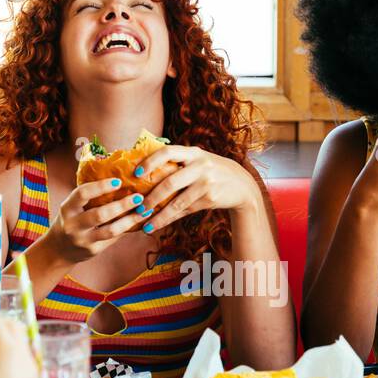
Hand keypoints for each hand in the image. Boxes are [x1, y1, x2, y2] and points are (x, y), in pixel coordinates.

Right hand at [45, 177, 147, 264]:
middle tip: (138, 197)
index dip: (101, 186)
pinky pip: (114, 239)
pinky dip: (127, 229)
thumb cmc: (72, 220)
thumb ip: (89, 197)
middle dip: (122, 205)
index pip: (82, 194)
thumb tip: (119, 180)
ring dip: (130, 220)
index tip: (119, 181)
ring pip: (110, 230)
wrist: (59, 249)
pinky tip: (139, 222)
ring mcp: (83, 239)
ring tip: (144, 211)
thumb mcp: (72, 207)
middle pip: (100, 214)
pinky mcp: (93, 250)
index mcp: (67, 208)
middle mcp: (73, 225)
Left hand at [131, 145, 263, 231]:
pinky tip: (157, 224)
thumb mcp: (199, 159)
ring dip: (158, 214)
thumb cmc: (211, 171)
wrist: (242, 185)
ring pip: (177, 202)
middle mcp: (200, 165)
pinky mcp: (210, 198)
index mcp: (193, 152)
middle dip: (151, 197)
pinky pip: (185, 211)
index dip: (150, 162)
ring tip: (143, 222)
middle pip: (170, 182)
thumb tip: (143, 168)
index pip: (168, 152)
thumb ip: (178, 161)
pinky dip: (169, 219)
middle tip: (137, 207)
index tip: (136, 173)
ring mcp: (206, 183)